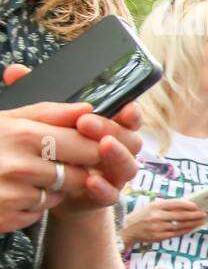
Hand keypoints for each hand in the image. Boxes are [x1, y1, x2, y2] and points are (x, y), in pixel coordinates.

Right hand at [0, 100, 96, 230]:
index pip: (86, 145)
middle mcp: (19, 167)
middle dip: (77, 171)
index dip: (96, 148)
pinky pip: (37, 213)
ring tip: (25, 175)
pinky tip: (9, 192)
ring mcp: (11, 196)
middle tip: (59, 163)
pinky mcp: (5, 218)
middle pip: (80, 175)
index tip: (97, 146)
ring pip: (58, 196)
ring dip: (51, 189)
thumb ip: (48, 113)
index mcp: (22, 135)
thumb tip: (87, 109)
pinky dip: (30, 205)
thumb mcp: (5, 119)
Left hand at [1, 64, 143, 218]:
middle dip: (112, 129)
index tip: (126, 107)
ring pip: (129, 165)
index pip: (129, 118)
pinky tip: (91, 181)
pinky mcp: (105, 196)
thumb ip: (37, 100)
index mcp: (110, 129)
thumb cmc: (54, 150)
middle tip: (87, 122)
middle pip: (131, 139)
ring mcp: (114, 175)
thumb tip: (16, 72)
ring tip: (102, 147)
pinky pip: (112, 194)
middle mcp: (118, 150)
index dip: (132, 113)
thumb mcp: (47, 124)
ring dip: (117, 155)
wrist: (51, 189)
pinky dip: (104, 187)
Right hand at [122, 198, 206, 244]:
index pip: (177, 204)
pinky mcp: (158, 237)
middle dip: (194, 215)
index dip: (189, 205)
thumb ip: (167, 205)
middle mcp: (157, 216)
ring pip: (180, 226)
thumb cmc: (142, 216)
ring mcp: (158, 227)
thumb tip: (187, 204)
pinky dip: (185, 230)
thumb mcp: (152, 206)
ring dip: (192, 224)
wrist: (127, 229)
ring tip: (200, 221)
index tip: (198, 206)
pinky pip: (175, 234)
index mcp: (156, 206)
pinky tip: (191, 228)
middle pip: (181, 216)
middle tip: (204, 214)